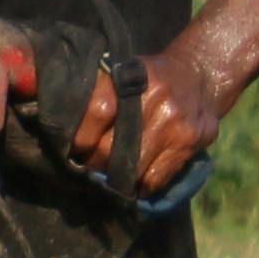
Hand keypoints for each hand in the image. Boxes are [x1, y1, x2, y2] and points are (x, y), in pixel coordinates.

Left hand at [64, 37, 229, 195]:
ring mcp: (173, 121)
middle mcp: (152, 97)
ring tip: (110, 176)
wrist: (203, 74)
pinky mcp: (189, 141)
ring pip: (132, 167)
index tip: (73, 149)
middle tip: (89, 166)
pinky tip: (135, 183)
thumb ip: (97, 90)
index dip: (80, 136)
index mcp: (129, 76)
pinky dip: (141, 187)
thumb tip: (55, 114)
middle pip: (111, 145)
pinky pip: (155, 178)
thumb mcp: (124, 70)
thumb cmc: (150, 77)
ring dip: (116, 179)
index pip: (97, 110)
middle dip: (94, 162)